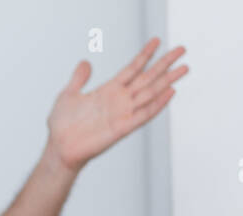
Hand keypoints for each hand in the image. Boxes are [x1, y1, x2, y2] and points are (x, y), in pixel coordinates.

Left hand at [45, 38, 187, 172]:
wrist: (58, 148)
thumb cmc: (62, 126)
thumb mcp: (68, 95)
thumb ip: (78, 79)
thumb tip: (85, 62)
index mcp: (108, 91)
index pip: (131, 69)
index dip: (144, 55)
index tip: (156, 41)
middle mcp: (119, 101)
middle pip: (147, 78)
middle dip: (164, 64)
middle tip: (182, 49)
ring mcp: (122, 114)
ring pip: (150, 93)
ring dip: (167, 80)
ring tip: (184, 67)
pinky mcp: (121, 129)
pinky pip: (143, 115)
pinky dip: (157, 104)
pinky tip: (170, 92)